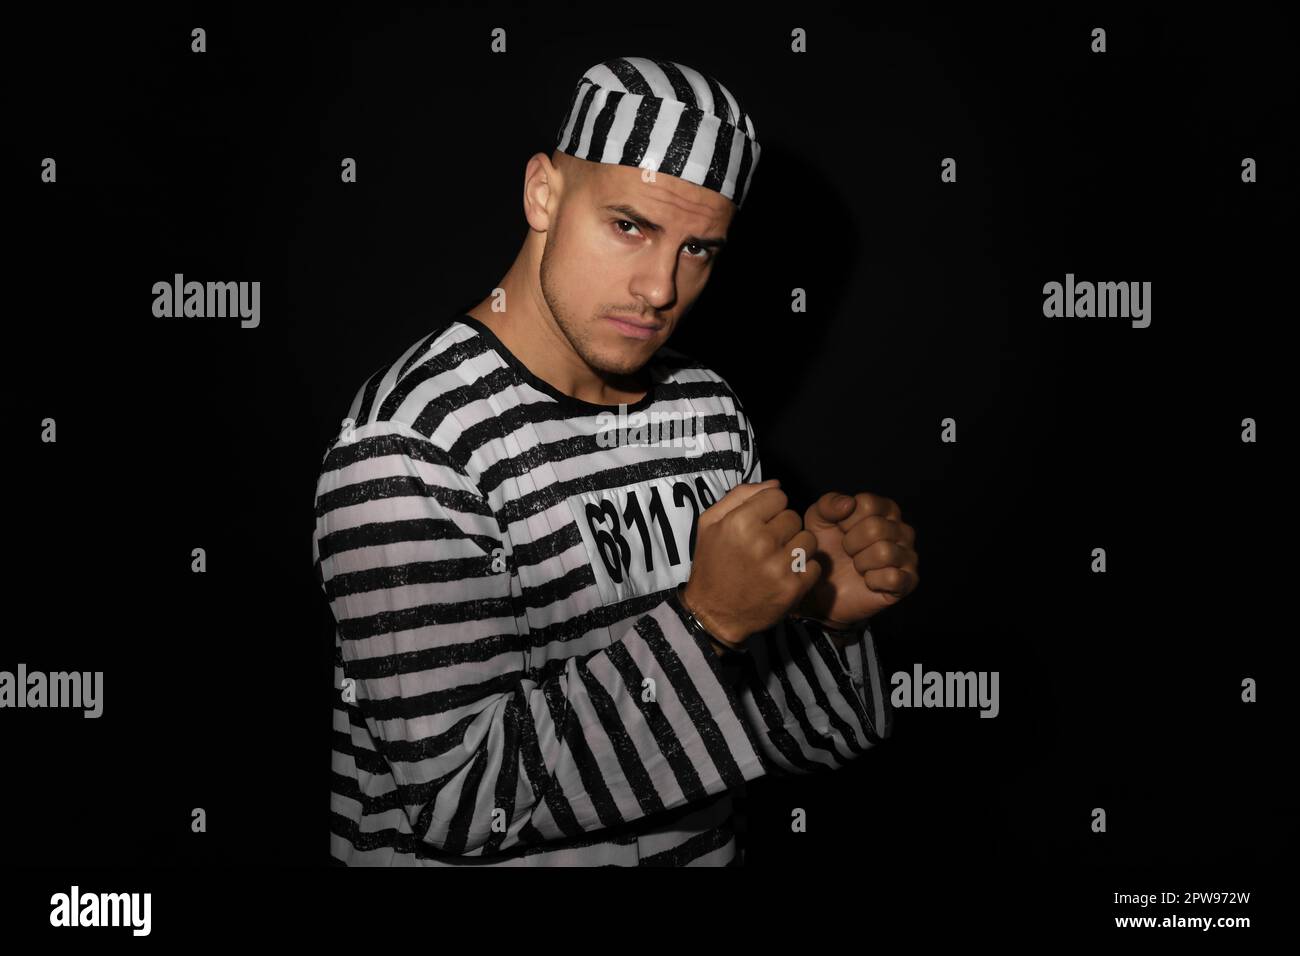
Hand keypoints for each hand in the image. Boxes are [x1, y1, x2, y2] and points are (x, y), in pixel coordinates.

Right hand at [683, 479, 822, 646]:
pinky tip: (786, 575)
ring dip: (797, 547)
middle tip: (766, 544)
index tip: (760, 523)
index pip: (778, 496)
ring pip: (809, 539)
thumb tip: (776, 483)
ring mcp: (779, 566)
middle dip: (783, 528)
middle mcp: (761, 542)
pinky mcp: (793, 588)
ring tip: (778, 559)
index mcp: (740, 522)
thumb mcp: (710, 522)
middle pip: (793, 517)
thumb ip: (741, 495)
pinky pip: (815, 566)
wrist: (713, 613)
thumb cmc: (712, 564)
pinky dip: (804, 571)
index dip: (770, 508)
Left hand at [797, 491, 918, 627]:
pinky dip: (872, 581)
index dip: (845, 521)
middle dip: (851, 544)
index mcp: (885, 509)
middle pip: (876, 528)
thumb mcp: (818, 520)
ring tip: (857, 567)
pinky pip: (892, 577)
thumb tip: (849, 503)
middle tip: (847, 553)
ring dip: (860, 563)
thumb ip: (828, 504)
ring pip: (884, 552)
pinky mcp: (908, 581)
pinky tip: (867, 581)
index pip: (867, 504)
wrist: (823, 588)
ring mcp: (909, 555)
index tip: (840, 531)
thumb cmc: (826, 548)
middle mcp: (902, 529)